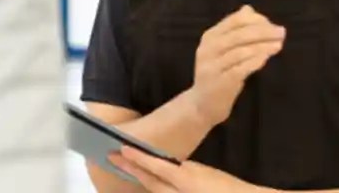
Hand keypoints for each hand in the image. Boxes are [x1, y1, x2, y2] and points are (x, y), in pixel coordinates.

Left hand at [109, 147, 265, 192]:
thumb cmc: (226, 187)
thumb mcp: (204, 173)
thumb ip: (183, 171)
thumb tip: (165, 166)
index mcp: (186, 179)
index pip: (155, 167)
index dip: (137, 158)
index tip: (121, 149)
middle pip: (149, 182)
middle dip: (130, 170)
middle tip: (112, 158)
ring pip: (154, 192)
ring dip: (139, 181)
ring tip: (124, 170)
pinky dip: (153, 189)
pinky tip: (146, 184)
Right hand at [189, 5, 285, 126]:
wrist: (202, 105)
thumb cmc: (219, 74)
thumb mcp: (224, 50)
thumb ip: (235, 30)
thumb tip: (249, 9)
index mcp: (210, 37)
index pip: (234, 21)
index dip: (255, 20)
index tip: (272, 24)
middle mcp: (208, 49)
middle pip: (239, 34)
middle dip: (263, 31)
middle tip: (282, 32)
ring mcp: (212, 66)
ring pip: (241, 51)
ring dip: (262, 46)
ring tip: (278, 45)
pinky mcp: (220, 83)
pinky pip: (240, 69)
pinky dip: (254, 61)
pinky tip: (266, 58)